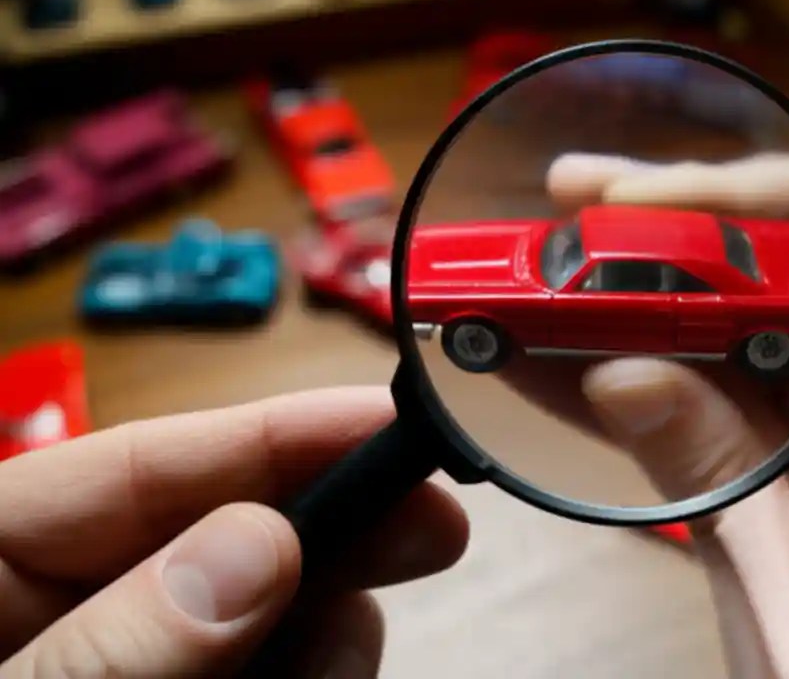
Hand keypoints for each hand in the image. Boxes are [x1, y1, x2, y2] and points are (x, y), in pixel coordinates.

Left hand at [0, 387, 468, 676]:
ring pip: (273, 610)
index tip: (383, 417)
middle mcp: (72, 606)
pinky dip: (319, 676)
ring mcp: (149, 658)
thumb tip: (256, 546)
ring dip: (331, 626)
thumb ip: (114, 646)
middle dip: (333, 523)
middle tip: (435, 525)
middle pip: (223, 528)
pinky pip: (282, 671)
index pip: (132, 467)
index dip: (266, 434)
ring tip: (340, 662)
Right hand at [524, 153, 788, 677]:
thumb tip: (625, 371)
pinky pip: (741, 391)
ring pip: (761, 324)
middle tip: (580, 199)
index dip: (726, 236)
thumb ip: (725, 483)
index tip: (628, 216)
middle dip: (682, 238)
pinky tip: (579, 354)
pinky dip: (659, 373)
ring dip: (654, 296)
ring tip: (559, 258)